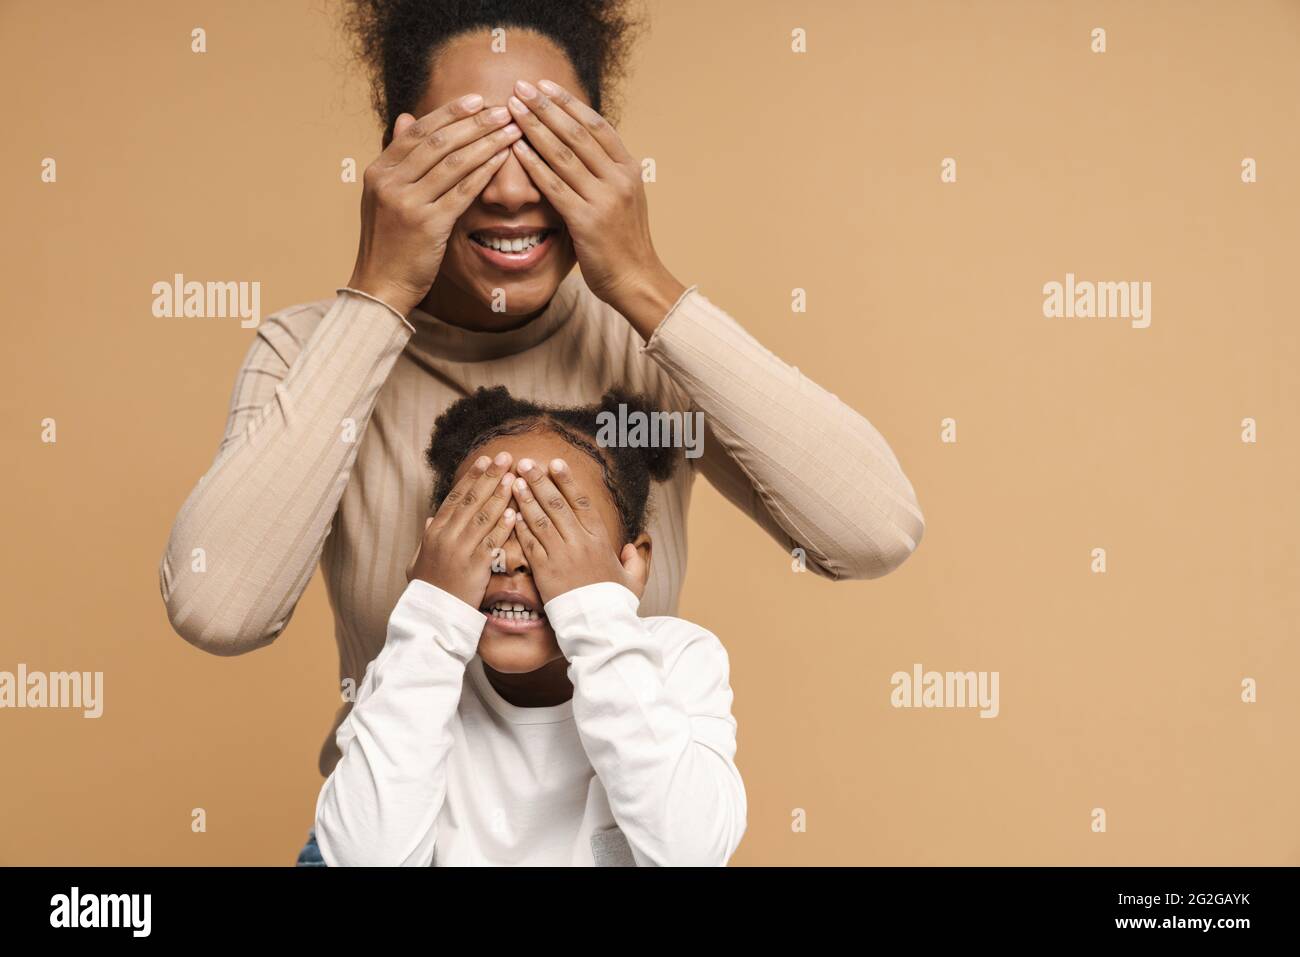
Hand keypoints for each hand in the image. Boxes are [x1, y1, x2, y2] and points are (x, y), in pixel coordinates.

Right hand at [349, 94, 523, 315]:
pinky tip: (504, 159)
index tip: (476, 100)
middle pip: (438, 142)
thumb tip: (405, 117)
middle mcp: (390, 183)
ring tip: (511, 129)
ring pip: (454, 163)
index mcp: (379, 171)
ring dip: (486, 142)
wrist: (380, 286)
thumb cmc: (388, 241)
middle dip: (474, 123)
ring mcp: (407, 203)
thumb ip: (397, 157)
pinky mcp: (427, 225)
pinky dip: (485, 171)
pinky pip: (463, 191)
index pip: (418, 131)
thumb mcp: (383, 194)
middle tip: (503, 108)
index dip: (449, 113)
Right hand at [406, 452, 516, 608]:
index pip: (455, 497)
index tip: (484, 460)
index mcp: (434, 532)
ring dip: (499, 494)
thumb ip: (426, 537)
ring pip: (482, 516)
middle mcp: (446, 537)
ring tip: (513, 477)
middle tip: (505, 457)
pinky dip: (503, 526)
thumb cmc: (427, 588)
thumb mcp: (419, 560)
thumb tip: (429, 519)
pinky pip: (492, 542)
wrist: (431, 615)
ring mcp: (460, 551)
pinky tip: (514, 511)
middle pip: (470, 500)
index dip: (471, 477)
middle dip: (489, 477)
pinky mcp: (474, 567)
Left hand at [506, 79, 685, 332]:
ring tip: (513, 109)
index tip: (545, 86)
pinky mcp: (587, 221)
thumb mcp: (623, 200)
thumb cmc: (624, 244)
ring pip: (564, 154)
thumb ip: (605, 174)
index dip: (569, 103)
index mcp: (629, 170)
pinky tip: (516, 148)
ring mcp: (604, 199)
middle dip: (547, 107)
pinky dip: (534, 164)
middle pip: (578, 133)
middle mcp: (619, 179)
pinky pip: (555, 186)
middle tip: (521, 86)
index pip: (596, 126)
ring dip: (536, 127)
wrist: (637, 281)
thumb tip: (580, 149)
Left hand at [510, 457, 648, 603]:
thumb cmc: (615, 604)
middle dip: (540, 481)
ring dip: (526, 498)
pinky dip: (519, 527)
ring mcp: (560, 556)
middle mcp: (580, 543)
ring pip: (540, 520)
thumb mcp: (633, 581)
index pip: (581, 502)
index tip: (555, 463)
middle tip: (525, 463)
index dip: (567, 481)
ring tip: (513, 480)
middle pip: (556, 505)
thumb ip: (635, 561)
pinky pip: (529, 544)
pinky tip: (511, 513)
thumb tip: (632, 547)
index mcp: (600, 540)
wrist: (598, 627)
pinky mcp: (544, 571)